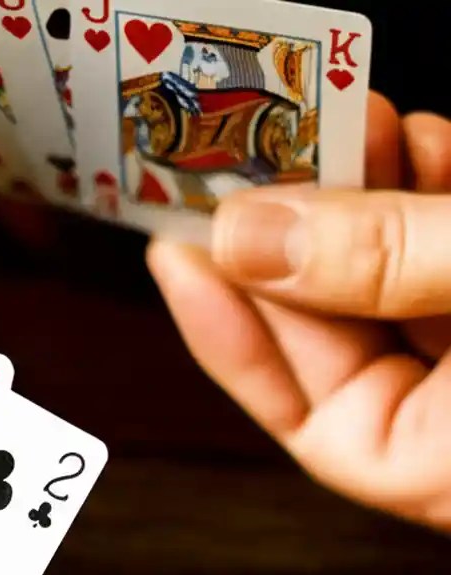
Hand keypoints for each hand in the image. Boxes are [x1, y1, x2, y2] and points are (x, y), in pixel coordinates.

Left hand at [147, 91, 450, 531]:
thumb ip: (387, 265)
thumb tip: (250, 240)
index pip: (308, 419)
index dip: (228, 337)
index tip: (174, 255)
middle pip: (348, 337)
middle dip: (297, 240)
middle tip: (243, 167)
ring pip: (402, 284)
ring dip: (367, 198)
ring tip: (338, 129)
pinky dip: (434, 192)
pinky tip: (415, 140)